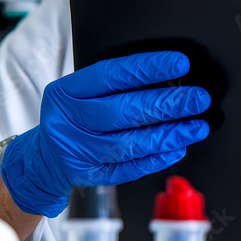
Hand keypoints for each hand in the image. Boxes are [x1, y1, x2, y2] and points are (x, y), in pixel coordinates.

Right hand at [1, 51, 210, 216]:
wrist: (43, 158)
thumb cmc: (72, 117)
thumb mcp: (81, 92)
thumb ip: (116, 84)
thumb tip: (169, 77)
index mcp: (67, 92)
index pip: (112, 75)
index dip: (148, 68)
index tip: (180, 64)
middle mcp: (70, 122)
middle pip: (123, 111)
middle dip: (166, 103)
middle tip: (197, 99)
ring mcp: (79, 152)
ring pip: (129, 143)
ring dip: (169, 135)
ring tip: (197, 127)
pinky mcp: (92, 176)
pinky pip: (129, 168)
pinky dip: (157, 159)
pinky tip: (178, 148)